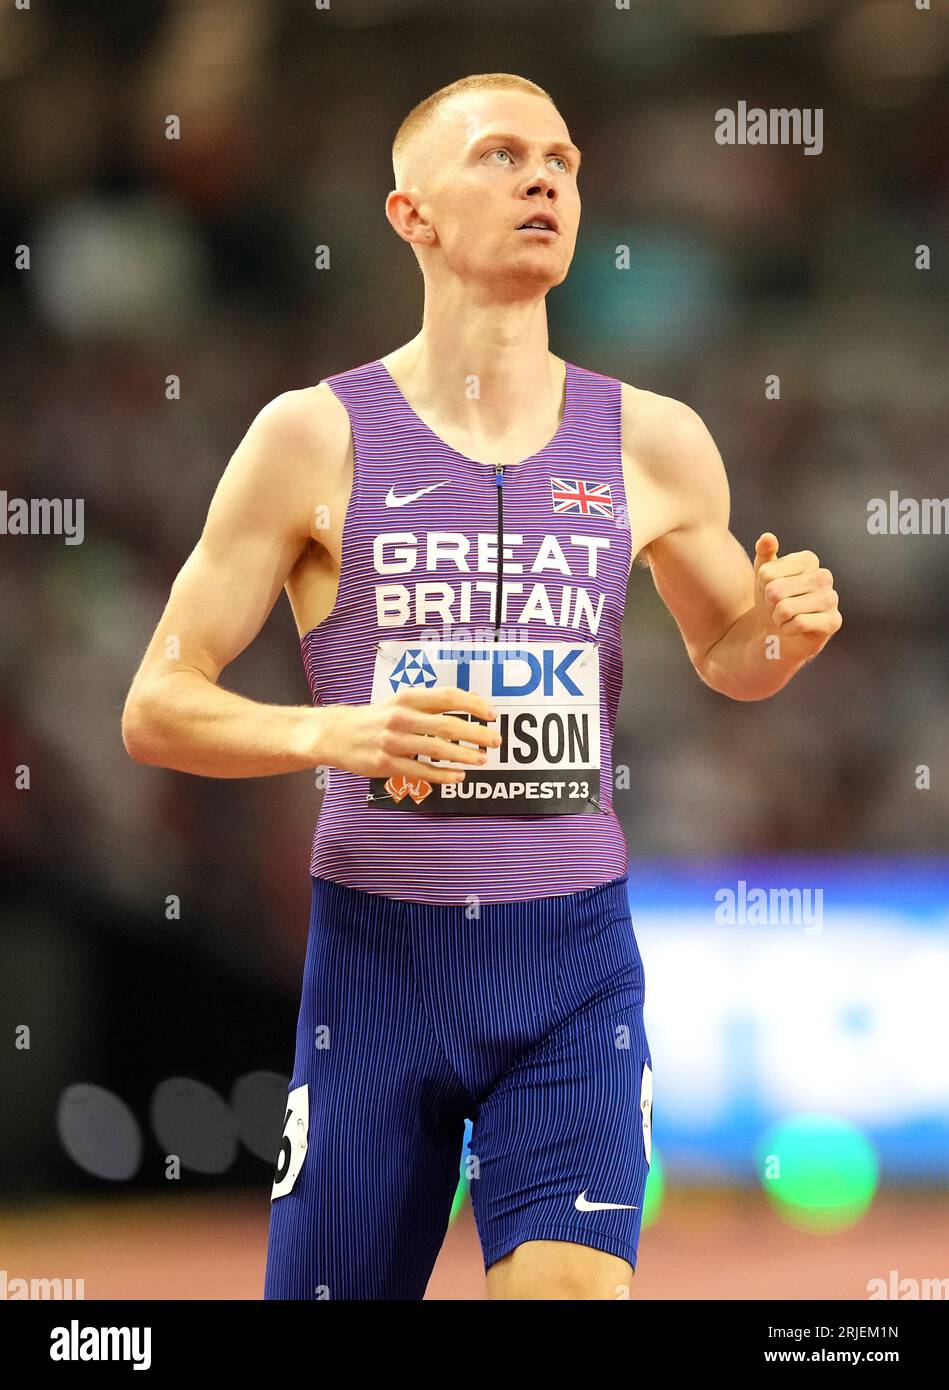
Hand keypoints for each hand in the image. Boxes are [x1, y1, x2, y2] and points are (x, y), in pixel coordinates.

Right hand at [321, 686, 500, 783]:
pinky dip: (443, 775)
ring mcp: (393, 741)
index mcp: (407, 698)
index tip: (492, 714)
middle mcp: (401, 717)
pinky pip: (421, 771)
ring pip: (437, 749)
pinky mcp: (386, 764)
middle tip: (495, 740)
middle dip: (476, 733)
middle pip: (448, 725)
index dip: (474, 704)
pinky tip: (459, 777)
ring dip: (464, 755)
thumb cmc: (375, 717)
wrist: (336, 733)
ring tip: (481, 759)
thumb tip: (470, 703)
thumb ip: (431, 704)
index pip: (448, 697)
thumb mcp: (400, 702)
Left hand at [753, 532, 841, 660]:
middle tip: (778, 608)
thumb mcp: (763, 576)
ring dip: (779, 618)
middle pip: (775, 591)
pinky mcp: (833, 621)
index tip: (771, 591)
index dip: (763, 587)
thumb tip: (767, 537)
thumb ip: (764, 554)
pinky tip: (794, 629)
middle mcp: (824, 576)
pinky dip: (788, 629)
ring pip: (785, 608)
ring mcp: (832, 599)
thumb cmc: (772, 600)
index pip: (767, 573)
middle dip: (770, 605)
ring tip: (786, 618)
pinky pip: (799, 624)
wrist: (778, 632)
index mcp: (808, 560)